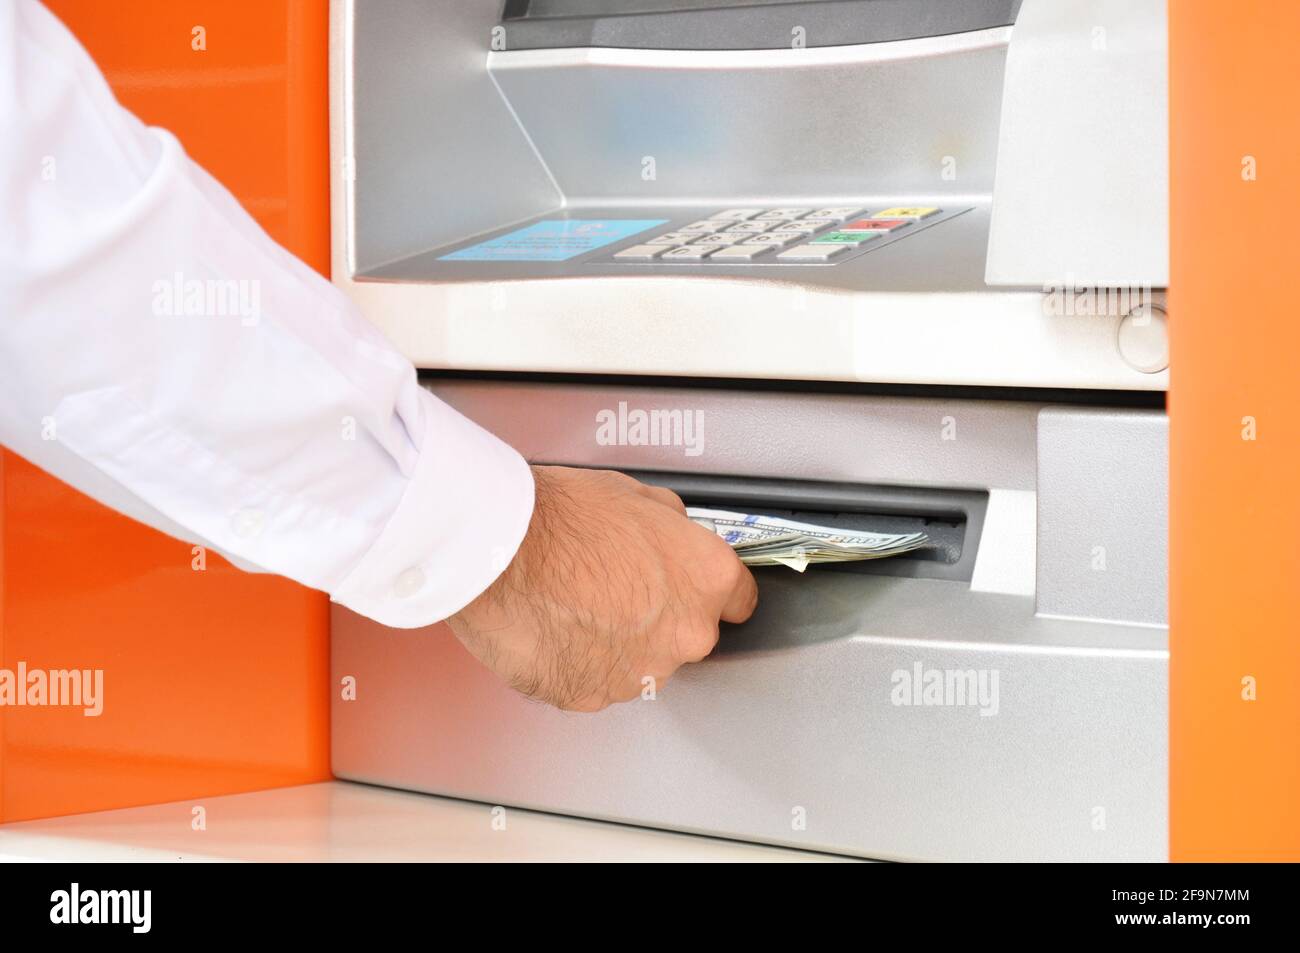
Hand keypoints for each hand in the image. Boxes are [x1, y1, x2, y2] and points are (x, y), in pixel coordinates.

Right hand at [447, 466, 757, 711]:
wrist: (498, 553)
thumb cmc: (559, 519)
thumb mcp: (634, 495)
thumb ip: (669, 527)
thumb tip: (670, 533)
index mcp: (705, 578)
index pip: (740, 600)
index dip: (708, 590)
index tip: (693, 590)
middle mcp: (685, 633)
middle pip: (687, 634)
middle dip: (658, 616)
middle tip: (611, 588)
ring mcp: (640, 673)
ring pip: (639, 663)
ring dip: (615, 643)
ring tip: (573, 605)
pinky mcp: (591, 696)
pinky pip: (592, 682)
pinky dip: (576, 662)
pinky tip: (554, 628)